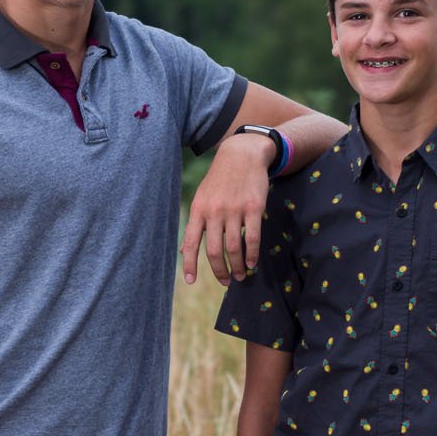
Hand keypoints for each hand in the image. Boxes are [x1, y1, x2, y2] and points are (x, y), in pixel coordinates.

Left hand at [181, 132, 273, 285]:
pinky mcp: (253, 207)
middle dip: (219, 271)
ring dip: (237, 266)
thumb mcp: (202, 197)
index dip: (190, 264)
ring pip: (234, 247)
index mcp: (198, 209)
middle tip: (225, 282)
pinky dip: (252, 254)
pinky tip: (252, 263)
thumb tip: (183, 251)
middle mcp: (214, 211)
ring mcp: (234, 210)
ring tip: (240, 275)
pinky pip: (253, 237)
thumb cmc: (220, 179)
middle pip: (214, 250)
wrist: (242, 154)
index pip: (190, 242)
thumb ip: (195, 223)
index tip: (191, 281)